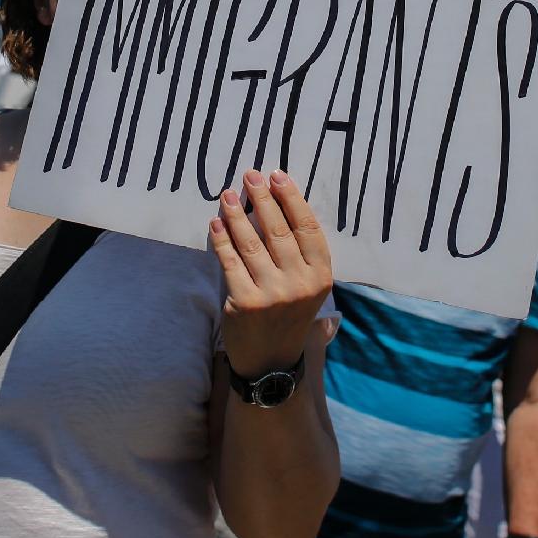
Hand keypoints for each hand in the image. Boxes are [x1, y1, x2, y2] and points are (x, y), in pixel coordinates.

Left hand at [212, 169, 333, 378]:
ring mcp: (273, 294)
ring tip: (227, 195)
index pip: (307, 227)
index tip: (277, 176)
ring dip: (237, 214)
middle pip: (278, 230)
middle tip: (250, 176)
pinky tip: (215, 223)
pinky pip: (230, 262)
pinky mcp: (245, 303)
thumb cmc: (287, 314)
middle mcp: (301, 284)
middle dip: (262, 198)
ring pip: (251, 242)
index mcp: (321, 275)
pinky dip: (221, 239)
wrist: (271, 361)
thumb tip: (272, 203)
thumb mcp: (306, 286)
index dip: (292, 198)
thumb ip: (296, 252)